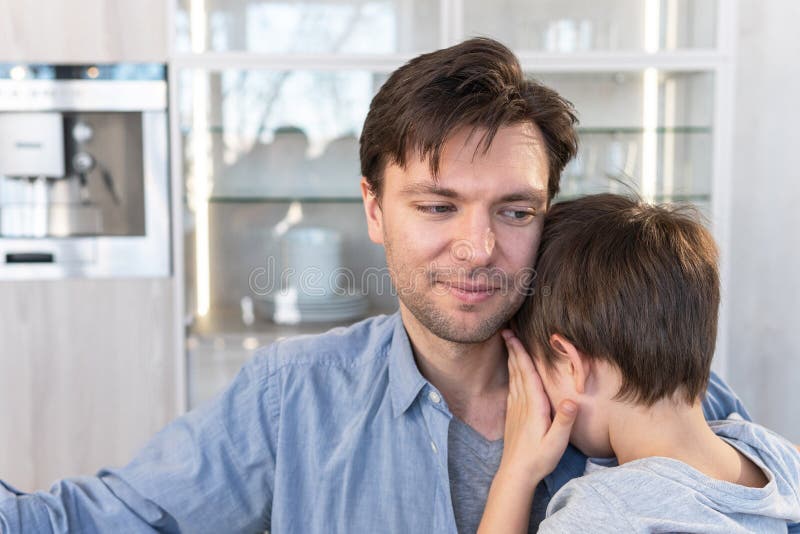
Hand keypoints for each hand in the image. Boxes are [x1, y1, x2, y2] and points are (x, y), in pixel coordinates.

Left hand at [497, 330, 577, 489]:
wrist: (516, 474)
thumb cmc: (539, 459)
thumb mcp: (557, 443)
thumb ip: (564, 421)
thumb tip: (572, 401)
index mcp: (534, 406)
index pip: (527, 374)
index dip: (521, 354)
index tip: (513, 336)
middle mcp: (522, 404)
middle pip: (517, 371)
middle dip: (512, 350)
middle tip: (506, 330)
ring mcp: (515, 409)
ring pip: (513, 378)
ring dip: (511, 359)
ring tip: (508, 344)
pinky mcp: (512, 416)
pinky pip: (511, 388)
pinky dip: (511, 375)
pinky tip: (512, 372)